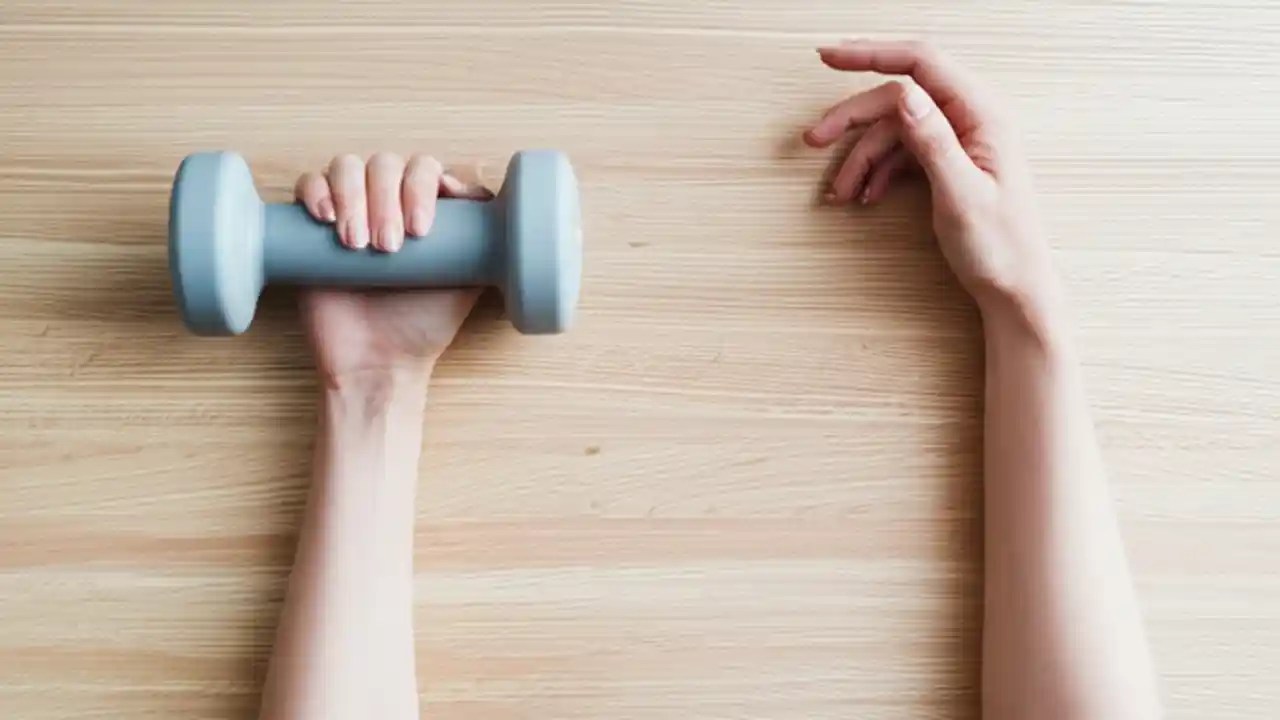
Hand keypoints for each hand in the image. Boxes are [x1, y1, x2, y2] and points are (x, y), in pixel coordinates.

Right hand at [293, 152, 492, 388]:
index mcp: (423, 208)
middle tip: (388, 247)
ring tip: (358, 245)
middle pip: (385, 163)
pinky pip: (307, 183)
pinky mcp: (309, 225)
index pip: (424, 168)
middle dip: (386, 200)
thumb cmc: (424, 324)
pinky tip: (326, 218)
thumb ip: (481, 242)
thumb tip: (481, 195)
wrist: (377, 362)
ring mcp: (348, 209)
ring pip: (347, 167)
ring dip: (353, 197)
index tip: (421, 229)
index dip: (422, 186)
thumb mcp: (468, 281)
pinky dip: (315, 190)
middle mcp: (386, 201)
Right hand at [804, 41, 1057, 313]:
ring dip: (860, 156)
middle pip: (898, 96)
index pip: (920, 63)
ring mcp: (957, 140)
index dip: (872, 53)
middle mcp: (971, 118)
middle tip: (814, 138)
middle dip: (853, 117)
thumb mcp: (962, 194)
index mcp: (982, 114)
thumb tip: (905, 95)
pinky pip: (901, 152)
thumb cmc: (1000, 248)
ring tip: (839, 193)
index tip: (828, 57)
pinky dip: (876, 170)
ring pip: (893, 128)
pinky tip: (863, 195)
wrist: (1015, 290)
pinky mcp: (947, 162)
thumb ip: (933, 141)